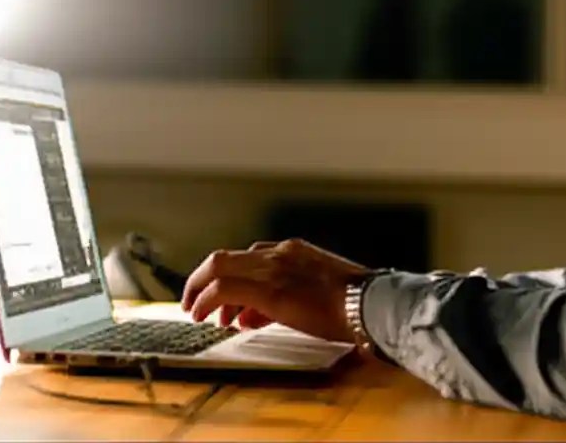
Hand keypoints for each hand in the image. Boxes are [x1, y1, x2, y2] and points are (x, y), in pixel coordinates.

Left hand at [180, 238, 372, 342]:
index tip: (228, 302)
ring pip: (218, 267)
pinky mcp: (269, 290)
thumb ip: (283, 298)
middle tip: (195, 300)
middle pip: (225, 258)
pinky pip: (224, 289)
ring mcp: (273, 268)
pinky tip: (201, 315)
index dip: (232, 279)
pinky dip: (206, 300)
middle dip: (203, 278)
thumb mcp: (316, 293)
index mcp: (294, 250)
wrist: (370, 304)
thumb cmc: (354, 304)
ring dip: (201, 290)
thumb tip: (254, 315)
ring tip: (196, 311)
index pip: (250, 257)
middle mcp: (279, 253)